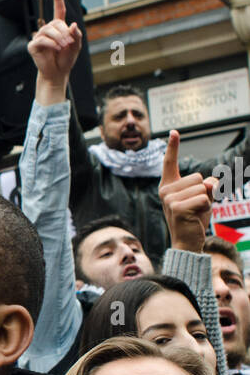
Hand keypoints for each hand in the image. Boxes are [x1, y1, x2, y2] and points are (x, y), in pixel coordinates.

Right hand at [27, 0, 82, 104]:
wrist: (57, 73)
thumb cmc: (66, 60)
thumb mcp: (76, 46)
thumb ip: (76, 35)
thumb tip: (73, 25)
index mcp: (58, 28)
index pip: (58, 10)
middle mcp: (48, 30)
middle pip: (55, 22)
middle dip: (64, 32)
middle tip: (69, 43)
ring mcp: (39, 37)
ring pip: (48, 30)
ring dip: (58, 38)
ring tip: (63, 47)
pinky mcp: (33, 46)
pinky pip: (42, 40)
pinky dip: (51, 44)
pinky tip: (55, 49)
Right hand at [158, 129, 217, 252]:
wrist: (187, 242)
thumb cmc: (194, 218)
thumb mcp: (203, 198)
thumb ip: (207, 186)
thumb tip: (209, 182)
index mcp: (168, 186)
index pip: (170, 163)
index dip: (173, 146)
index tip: (174, 132)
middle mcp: (165, 191)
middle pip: (198, 177)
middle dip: (204, 192)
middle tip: (195, 208)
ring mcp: (170, 199)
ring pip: (202, 188)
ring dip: (205, 201)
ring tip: (195, 213)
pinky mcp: (178, 208)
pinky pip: (204, 199)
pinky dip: (206, 208)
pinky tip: (195, 218)